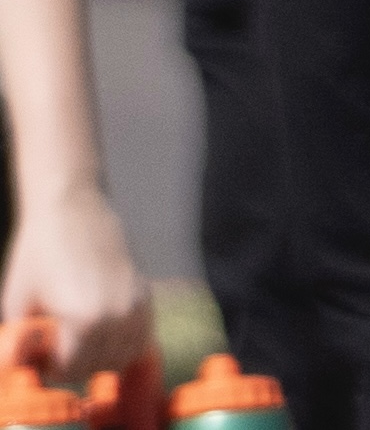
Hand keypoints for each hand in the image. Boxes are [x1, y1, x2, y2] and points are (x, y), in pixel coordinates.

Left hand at [0, 179, 151, 380]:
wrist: (71, 207)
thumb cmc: (37, 253)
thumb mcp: (17, 303)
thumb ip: (22, 344)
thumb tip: (25, 370)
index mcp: (84, 319)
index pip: (71, 370)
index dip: (50, 367)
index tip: (39, 353)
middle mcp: (116, 313)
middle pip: (99, 365)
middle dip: (75, 364)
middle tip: (57, 346)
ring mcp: (134, 301)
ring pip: (126, 353)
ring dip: (103, 356)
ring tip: (80, 341)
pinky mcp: (144, 290)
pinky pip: (143, 333)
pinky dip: (127, 342)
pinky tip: (105, 333)